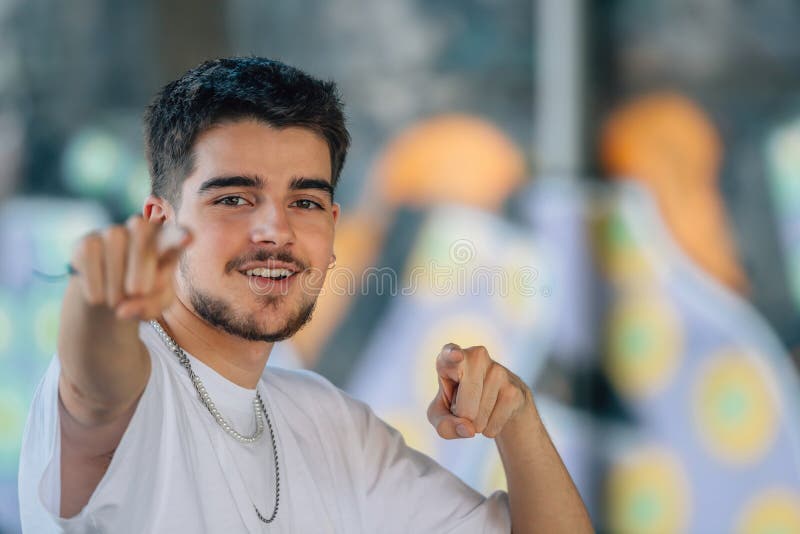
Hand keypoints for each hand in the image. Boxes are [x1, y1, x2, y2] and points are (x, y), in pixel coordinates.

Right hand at [70, 215, 191, 319]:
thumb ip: (150, 307)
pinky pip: (90, 254)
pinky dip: (94, 283)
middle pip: (142, 229)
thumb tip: (122, 310)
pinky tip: (99, 297)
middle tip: (137, 291)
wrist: (113, 293)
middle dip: (140, 262)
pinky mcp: (88, 241)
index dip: (180, 235)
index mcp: (168, 240)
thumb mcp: (155, 305)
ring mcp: (114, 232)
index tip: (187, 238)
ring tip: (117, 302)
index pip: (175, 233)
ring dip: (116, 279)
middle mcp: (142, 228)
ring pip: (114, 241)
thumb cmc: (146, 294)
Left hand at [427, 343, 531, 439]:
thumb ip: (444, 424)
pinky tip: (492, 415)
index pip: (449, 353)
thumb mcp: (442, 415)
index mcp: (451, 359)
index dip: (451, 355)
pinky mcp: (515, 390)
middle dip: (463, 419)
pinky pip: (494, 424)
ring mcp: (498, 371)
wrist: (500, 404)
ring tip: (480, 406)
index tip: (456, 355)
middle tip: (464, 406)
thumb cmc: (461, 403)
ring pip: (479, 418)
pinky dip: (490, 429)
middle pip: (464, 409)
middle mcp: (476, 357)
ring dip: (477, 424)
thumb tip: (468, 429)